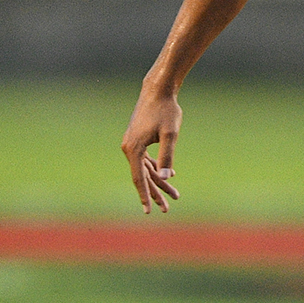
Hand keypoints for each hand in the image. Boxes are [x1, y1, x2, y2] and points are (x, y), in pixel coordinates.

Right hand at [120, 86, 182, 213]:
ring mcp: (132, 144)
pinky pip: (146, 160)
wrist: (158, 90)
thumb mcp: (170, 134)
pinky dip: (156, 168)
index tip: (148, 211)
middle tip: (167, 209)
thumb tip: (166, 177)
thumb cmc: (166, 111)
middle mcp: (129, 148)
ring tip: (174, 196)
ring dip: (159, 182)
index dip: (145, 196)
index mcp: (133, 149)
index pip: (139, 178)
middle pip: (143, 176)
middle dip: (156, 193)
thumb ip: (167, 155)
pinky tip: (169, 175)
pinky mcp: (138, 139)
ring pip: (146, 169)